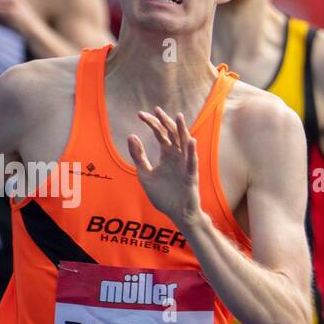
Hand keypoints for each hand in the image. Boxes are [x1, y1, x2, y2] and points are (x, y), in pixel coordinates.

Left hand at [128, 107, 201, 226]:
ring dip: (182, 130)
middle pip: (172, 134)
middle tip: (156, 110)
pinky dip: (191, 152)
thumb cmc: (163, 195)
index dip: (151, 123)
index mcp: (167, 154)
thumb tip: (131, 136)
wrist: (176, 213)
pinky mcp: (190, 176)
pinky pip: (192, 162)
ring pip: (185, 144)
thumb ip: (138, 156)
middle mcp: (177, 156)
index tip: (139, 114)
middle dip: (165, 122)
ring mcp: (185, 165)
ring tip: (179, 117)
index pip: (160, 134)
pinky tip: (191, 141)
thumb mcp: (144, 174)